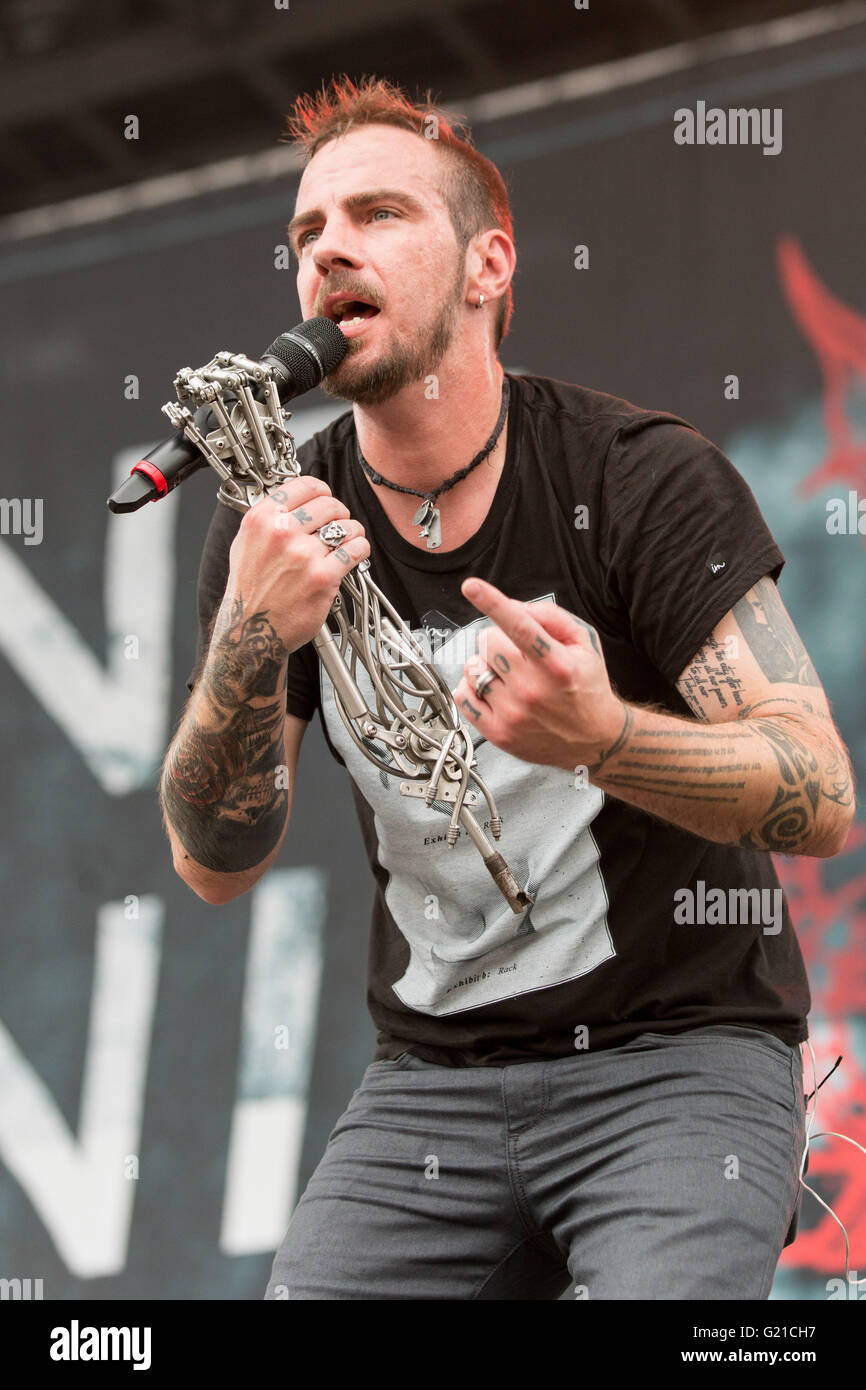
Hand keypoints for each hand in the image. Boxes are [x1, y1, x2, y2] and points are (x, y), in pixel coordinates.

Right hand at [223, 477, 370, 654]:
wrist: (251, 631)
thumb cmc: (250, 591)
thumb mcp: (245, 543)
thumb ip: (269, 519)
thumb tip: (294, 500)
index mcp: (262, 520)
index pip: (304, 486)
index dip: (322, 491)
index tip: (326, 498)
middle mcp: (281, 533)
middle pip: (330, 504)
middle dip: (340, 513)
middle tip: (339, 524)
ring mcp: (303, 555)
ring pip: (347, 526)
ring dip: (353, 532)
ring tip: (348, 541)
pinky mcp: (323, 577)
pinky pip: (356, 549)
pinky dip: (360, 550)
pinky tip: (355, 554)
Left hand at [453, 578, 625, 772]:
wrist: (595, 740)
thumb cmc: (587, 686)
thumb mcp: (584, 643)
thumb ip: (551, 617)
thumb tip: (514, 605)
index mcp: (557, 665)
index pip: (520, 627)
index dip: (493, 603)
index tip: (472, 587)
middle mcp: (534, 690)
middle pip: (488, 643)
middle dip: (496, 640)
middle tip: (514, 653)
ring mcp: (513, 714)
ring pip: (473, 668)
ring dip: (484, 665)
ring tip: (506, 675)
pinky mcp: (498, 734)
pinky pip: (463, 696)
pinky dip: (471, 687)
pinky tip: (492, 691)